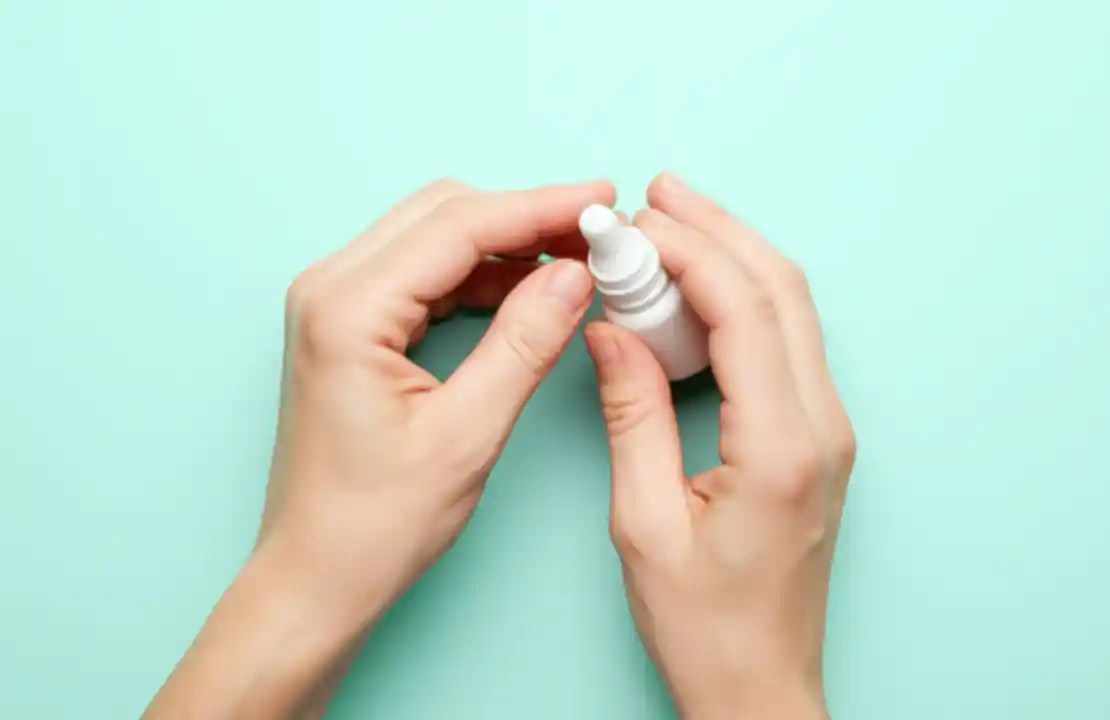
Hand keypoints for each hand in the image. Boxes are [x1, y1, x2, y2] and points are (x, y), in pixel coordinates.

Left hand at [149, 179, 613, 718]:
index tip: (603, 200)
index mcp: (348, 310)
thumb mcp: (467, 434)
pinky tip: (529, 293)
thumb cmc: (376, 524)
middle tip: (597, 234)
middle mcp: (330, 290)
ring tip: (575, 263)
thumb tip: (575, 274)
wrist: (316, 578)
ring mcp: (334, 306)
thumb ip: (524, 344)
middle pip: (443, 214)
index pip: (460, 226)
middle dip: (525, 217)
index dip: (541, 207)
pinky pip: (423, 276)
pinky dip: (480, 277)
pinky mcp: (349, 328)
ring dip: (505, 245)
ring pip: (435, 240)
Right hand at [584, 173, 854, 719]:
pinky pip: (789, 344)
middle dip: (719, 229)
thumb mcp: (643, 523)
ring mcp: (830, 432)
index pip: (744, 308)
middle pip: (782, 290)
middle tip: (658, 193)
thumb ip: (630, 414)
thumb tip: (609, 329)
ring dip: (737, 256)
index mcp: (781, 445)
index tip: (631, 223)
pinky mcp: (818, 441)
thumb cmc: (704, 626)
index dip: (687, 251)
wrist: (761, 688)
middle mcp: (822, 428)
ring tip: (675, 220)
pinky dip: (746, 300)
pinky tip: (701, 289)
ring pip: (794, 310)